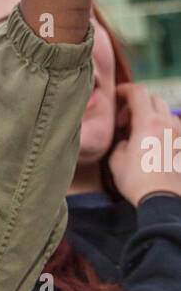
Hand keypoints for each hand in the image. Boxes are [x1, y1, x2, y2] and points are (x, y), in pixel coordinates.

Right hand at [109, 84, 180, 205]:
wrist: (162, 201)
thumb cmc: (137, 181)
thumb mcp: (116, 160)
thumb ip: (120, 141)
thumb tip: (126, 138)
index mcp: (148, 122)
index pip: (137, 92)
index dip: (125, 90)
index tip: (117, 95)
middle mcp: (167, 123)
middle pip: (153, 99)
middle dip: (137, 104)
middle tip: (125, 121)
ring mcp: (179, 134)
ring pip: (166, 113)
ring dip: (152, 116)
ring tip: (140, 134)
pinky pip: (174, 129)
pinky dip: (162, 129)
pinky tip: (154, 145)